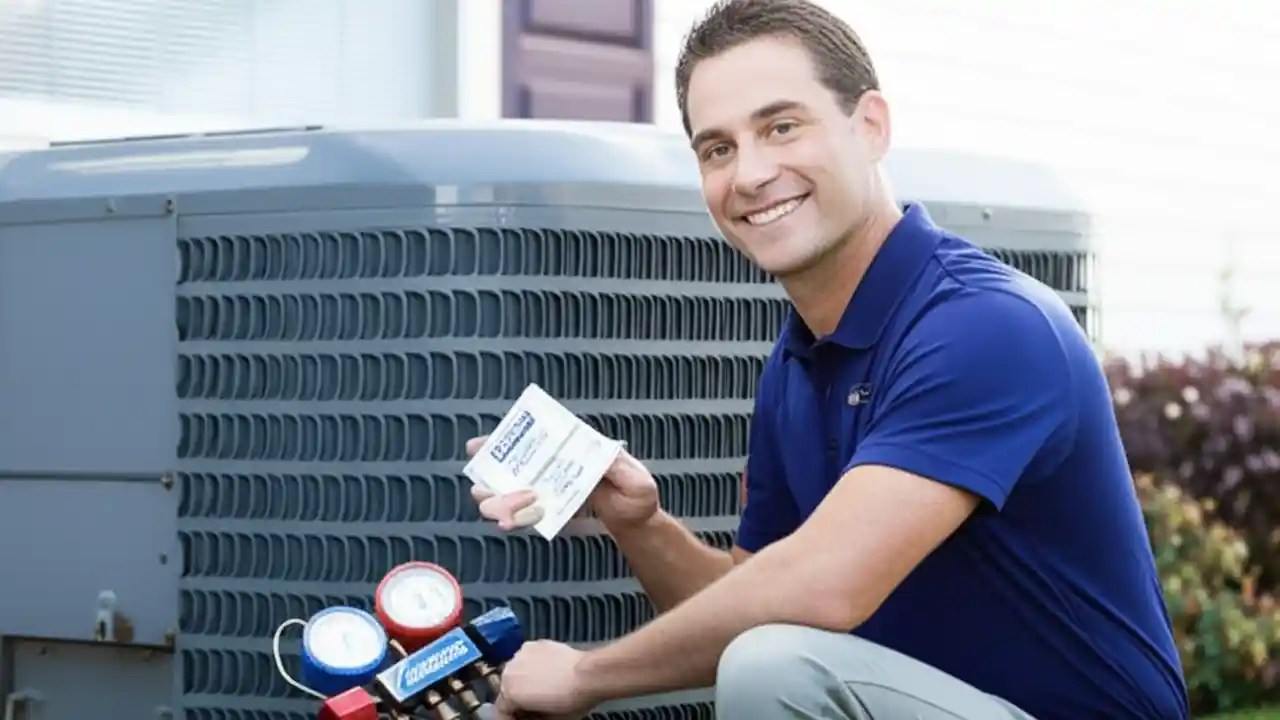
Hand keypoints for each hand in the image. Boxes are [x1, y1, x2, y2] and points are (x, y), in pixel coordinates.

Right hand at [464, 436, 658, 530]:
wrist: (635, 523)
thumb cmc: (637, 495)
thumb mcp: (636, 479)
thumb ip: (620, 468)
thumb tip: (602, 456)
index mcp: (571, 449)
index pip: (533, 438)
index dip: (502, 440)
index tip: (480, 446)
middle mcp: (553, 466)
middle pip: (509, 464)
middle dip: (489, 474)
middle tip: (487, 487)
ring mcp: (546, 489)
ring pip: (506, 491)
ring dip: (497, 500)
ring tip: (504, 511)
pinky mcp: (546, 512)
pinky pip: (518, 514)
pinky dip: (510, 518)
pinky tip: (509, 523)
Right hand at [491, 640, 597, 719]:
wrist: (588, 675)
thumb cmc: (570, 700)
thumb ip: (529, 719)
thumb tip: (526, 716)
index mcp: (510, 692)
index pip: (501, 710)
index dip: (512, 718)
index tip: (521, 719)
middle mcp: (510, 671)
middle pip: (507, 689)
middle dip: (517, 699)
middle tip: (532, 706)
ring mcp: (521, 654)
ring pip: (516, 672)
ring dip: (523, 681)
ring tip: (541, 687)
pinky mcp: (535, 644)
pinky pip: (527, 659)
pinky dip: (533, 666)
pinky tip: (547, 673)